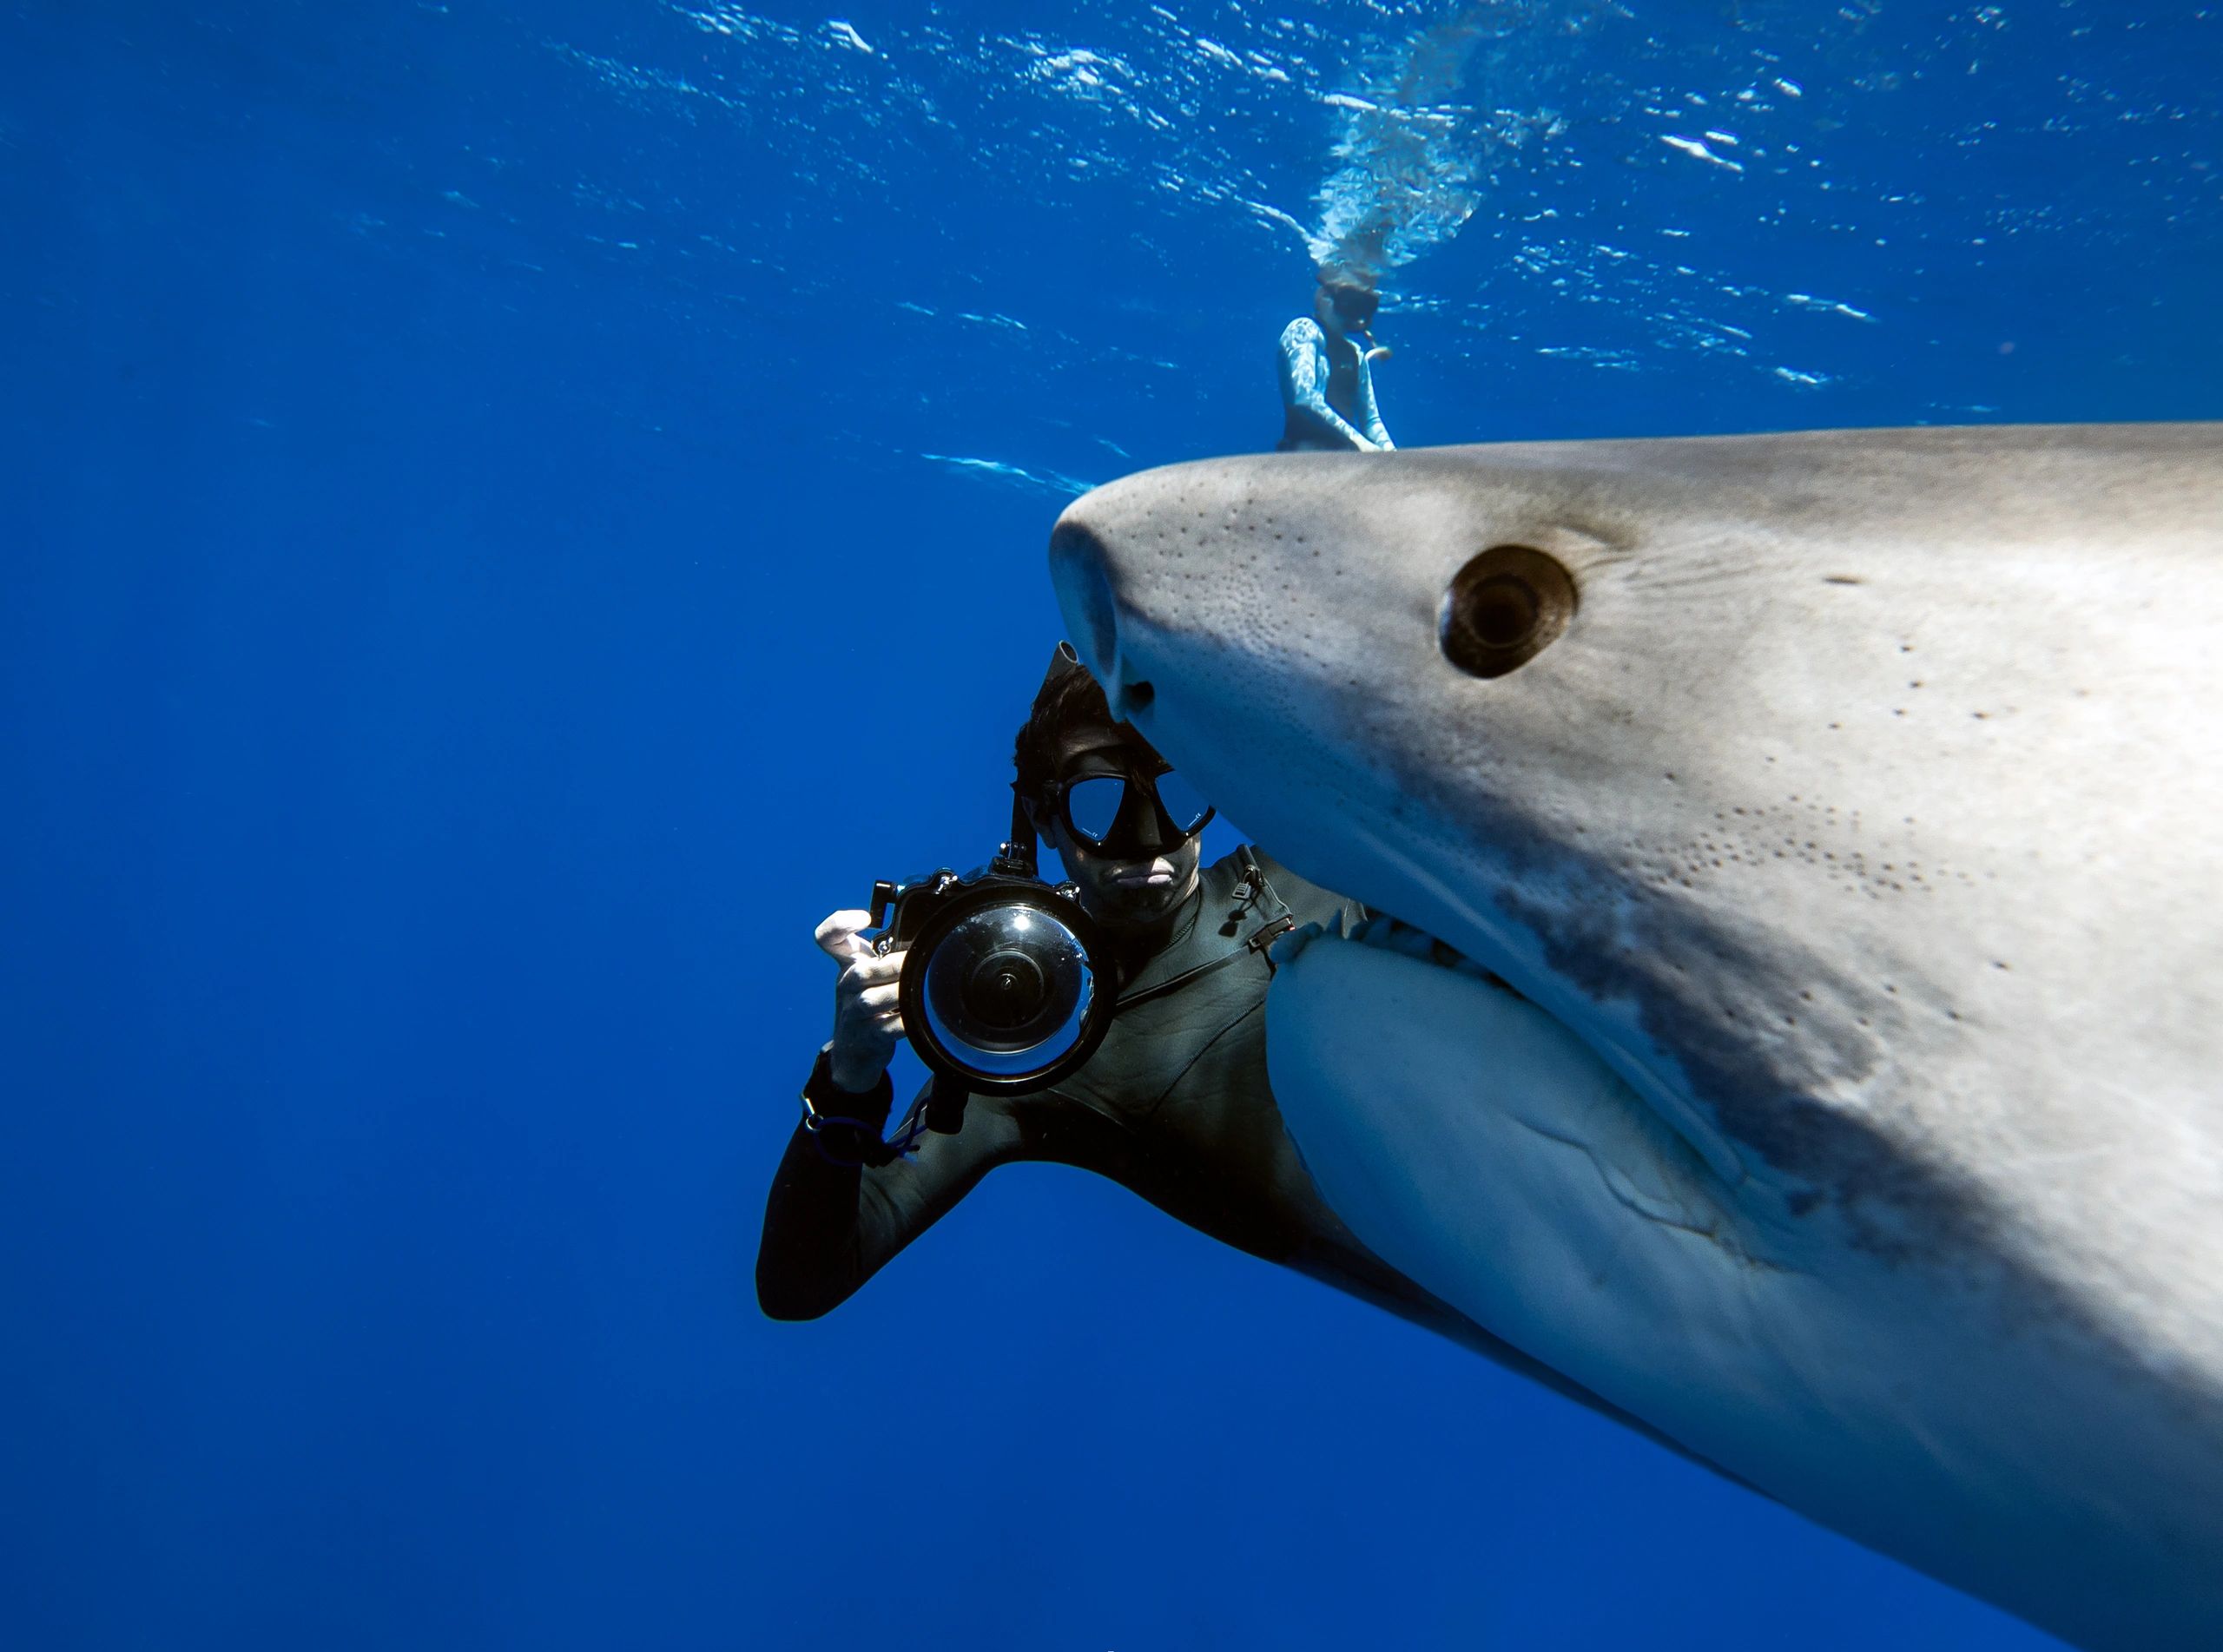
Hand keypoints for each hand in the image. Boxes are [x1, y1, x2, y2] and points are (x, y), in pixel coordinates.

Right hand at [814, 908, 905, 1092]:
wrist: (852, 1054)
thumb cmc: (868, 1005)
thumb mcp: (869, 976)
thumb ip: (887, 955)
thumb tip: (926, 937)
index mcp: (848, 965)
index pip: (828, 939)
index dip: (839, 924)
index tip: (865, 918)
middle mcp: (846, 987)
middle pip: (859, 973)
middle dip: (891, 966)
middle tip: (914, 962)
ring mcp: (854, 1014)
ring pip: (870, 1001)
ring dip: (898, 994)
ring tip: (918, 989)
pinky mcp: (868, 1038)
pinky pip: (888, 1028)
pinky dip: (905, 1022)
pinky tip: (920, 1017)